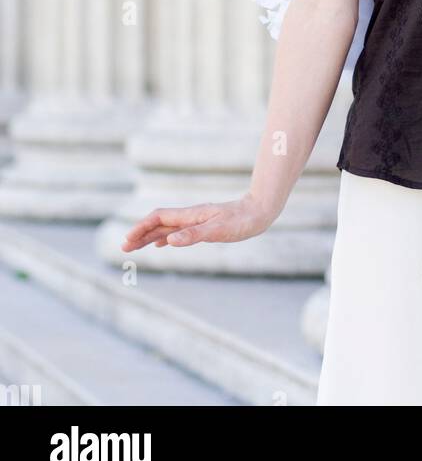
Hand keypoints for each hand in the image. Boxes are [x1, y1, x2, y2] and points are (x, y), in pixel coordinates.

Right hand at [121, 192, 271, 251]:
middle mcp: (190, 216)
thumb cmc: (241, 221)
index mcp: (190, 216)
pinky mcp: (203, 226)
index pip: (158, 218)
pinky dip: (165, 237)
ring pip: (166, 227)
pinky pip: (177, 231)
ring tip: (135, 247)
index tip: (127, 240)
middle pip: (158, 223)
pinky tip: (162, 243)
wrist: (259, 212)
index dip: (141, 228)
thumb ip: (193, 235)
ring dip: (150, 236)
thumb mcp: (218, 230)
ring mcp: (196, 220)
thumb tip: (169, 240)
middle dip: (140, 235)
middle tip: (124, 248)